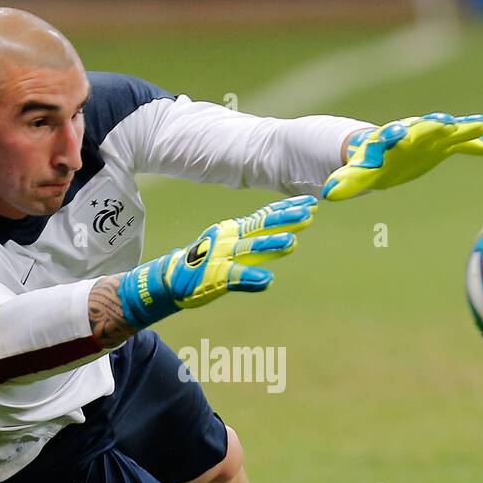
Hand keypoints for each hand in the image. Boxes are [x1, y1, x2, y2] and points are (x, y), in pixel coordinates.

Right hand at [118, 195, 316, 327]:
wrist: (172, 279)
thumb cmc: (207, 263)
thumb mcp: (236, 248)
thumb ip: (260, 242)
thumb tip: (293, 238)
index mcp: (236, 231)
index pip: (264, 216)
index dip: (287, 209)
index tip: (310, 202)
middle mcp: (229, 239)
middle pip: (261, 227)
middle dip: (285, 221)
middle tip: (309, 214)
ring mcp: (220, 256)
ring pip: (249, 248)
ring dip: (270, 245)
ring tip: (293, 242)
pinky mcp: (213, 276)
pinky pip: (233, 276)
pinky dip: (250, 277)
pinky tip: (267, 280)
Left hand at [322, 113, 482, 201]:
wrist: (376, 150)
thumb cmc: (363, 161)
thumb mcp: (354, 173)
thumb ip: (346, 181)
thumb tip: (329, 194)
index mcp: (385, 141)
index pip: (388, 137)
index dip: (394, 136)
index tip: (400, 134)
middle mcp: (408, 134)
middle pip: (421, 129)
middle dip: (433, 126)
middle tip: (447, 122)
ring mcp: (427, 138)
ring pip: (447, 131)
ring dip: (464, 128)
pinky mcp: (441, 145)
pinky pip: (463, 145)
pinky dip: (479, 144)